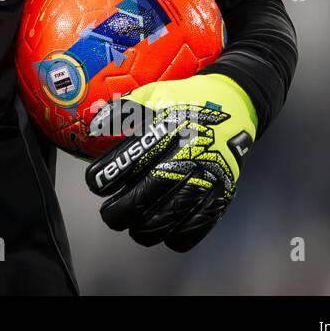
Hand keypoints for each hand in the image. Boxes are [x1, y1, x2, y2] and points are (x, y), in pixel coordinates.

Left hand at [83, 73, 256, 251]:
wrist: (236, 101)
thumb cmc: (186, 99)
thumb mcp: (153, 94)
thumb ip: (122, 110)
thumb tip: (93, 126)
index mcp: (167, 126)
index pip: (132, 155)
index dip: (109, 174)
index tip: (95, 185)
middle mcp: (188, 150)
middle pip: (152, 188)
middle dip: (124, 208)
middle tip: (109, 216)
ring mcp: (209, 172)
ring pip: (176, 209)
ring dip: (151, 227)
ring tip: (134, 230)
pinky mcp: (225, 187)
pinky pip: (204, 218)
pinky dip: (184, 233)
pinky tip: (168, 237)